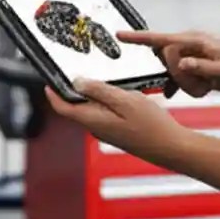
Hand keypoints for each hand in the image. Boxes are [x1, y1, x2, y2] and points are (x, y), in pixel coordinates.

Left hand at [45, 79, 188, 167]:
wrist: (171, 148)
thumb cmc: (151, 126)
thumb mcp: (125, 100)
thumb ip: (99, 91)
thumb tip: (77, 82)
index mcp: (93, 120)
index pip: (62, 107)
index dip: (52, 93)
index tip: (48, 79)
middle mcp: (96, 128)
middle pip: (76, 107)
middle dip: (73, 89)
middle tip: (75, 70)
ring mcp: (107, 131)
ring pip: (91, 109)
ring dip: (91, 94)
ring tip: (99, 77)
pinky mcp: (117, 131)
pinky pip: (104, 113)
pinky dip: (104, 101)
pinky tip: (117, 91)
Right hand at [117, 30, 219, 97]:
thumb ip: (204, 68)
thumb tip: (182, 64)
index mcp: (193, 41)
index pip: (161, 39)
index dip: (138, 38)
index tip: (119, 35)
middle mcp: (187, 46)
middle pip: (167, 62)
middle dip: (182, 78)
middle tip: (205, 82)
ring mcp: (189, 56)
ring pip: (173, 73)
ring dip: (188, 84)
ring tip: (209, 85)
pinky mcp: (191, 66)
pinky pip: (177, 78)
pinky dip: (181, 87)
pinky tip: (191, 92)